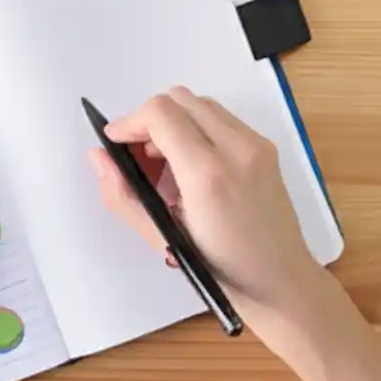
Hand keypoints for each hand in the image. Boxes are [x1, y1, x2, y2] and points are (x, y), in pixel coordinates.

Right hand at [87, 87, 324, 321]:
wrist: (281, 280)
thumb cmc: (223, 270)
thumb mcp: (163, 238)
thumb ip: (123, 195)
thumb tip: (99, 157)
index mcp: (208, 175)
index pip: (161, 113)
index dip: (129, 121)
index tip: (116, 141)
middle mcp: (237, 150)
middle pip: (179, 99)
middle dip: (150, 120)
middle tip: (139, 155)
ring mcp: (257, 146)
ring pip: (200, 104)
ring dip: (174, 123)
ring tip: (165, 165)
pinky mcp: (266, 148)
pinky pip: (221, 119)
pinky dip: (197, 130)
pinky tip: (191, 167)